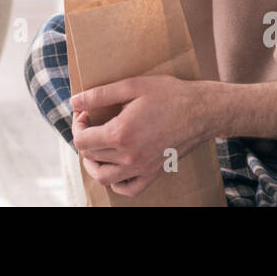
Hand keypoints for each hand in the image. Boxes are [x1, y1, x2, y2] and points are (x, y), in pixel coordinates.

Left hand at [71, 76, 215, 197]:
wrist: (202, 111)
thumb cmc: (169, 94)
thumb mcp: (132, 86)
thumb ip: (100, 95)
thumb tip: (75, 100)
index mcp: (120, 133)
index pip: (82, 140)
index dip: (77, 126)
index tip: (85, 114)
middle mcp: (129, 156)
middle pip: (90, 156)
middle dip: (84, 139)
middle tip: (90, 123)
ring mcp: (141, 168)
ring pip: (104, 177)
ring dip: (93, 164)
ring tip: (96, 148)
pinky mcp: (153, 173)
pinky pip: (128, 189)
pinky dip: (116, 183)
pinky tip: (115, 167)